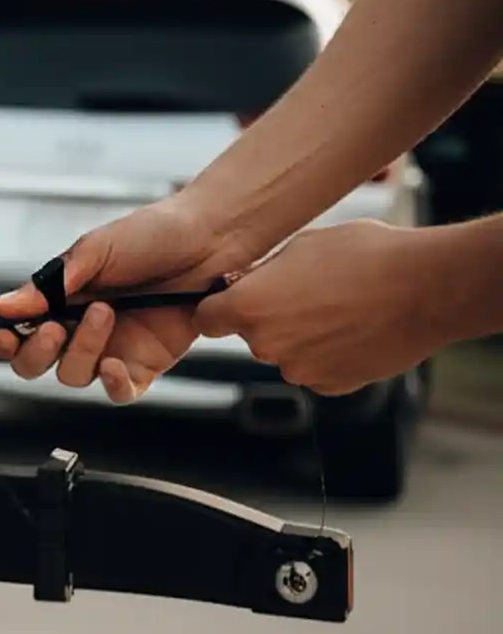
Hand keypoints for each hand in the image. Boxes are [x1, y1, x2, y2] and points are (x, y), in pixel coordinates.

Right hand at [0, 196, 252, 403]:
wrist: (208, 238)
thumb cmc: (152, 235)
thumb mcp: (93, 251)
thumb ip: (48, 285)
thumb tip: (2, 305)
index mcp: (61, 300)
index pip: (18, 333)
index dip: (4, 341)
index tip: (1, 333)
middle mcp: (80, 328)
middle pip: (37, 365)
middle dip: (37, 352)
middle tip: (55, 328)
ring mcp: (112, 348)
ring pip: (74, 376)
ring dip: (82, 351)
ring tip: (106, 312)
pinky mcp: (145, 363)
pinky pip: (120, 391)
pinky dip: (112, 384)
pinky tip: (114, 365)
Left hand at [194, 219, 439, 395]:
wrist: (427, 288)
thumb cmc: (365, 255)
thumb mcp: (301, 246)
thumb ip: (264, 272)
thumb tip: (248, 281)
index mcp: (248, 306)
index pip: (206, 318)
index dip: (218, 308)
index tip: (231, 299)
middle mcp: (265, 345)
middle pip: (249, 335)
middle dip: (266, 318)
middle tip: (304, 294)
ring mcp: (298, 371)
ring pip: (284, 353)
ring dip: (299, 337)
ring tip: (338, 308)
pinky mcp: (330, 386)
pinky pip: (315, 369)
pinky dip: (326, 355)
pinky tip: (353, 330)